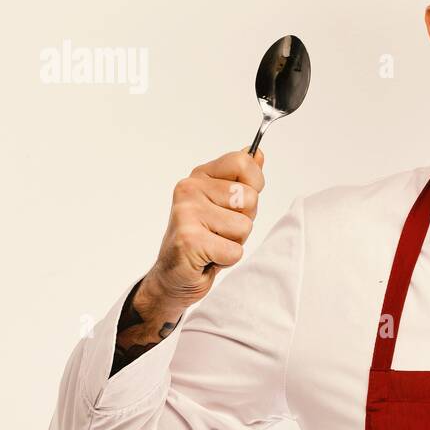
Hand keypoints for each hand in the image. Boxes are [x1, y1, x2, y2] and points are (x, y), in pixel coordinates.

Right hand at [144, 146, 265, 307]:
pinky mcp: (189, 240)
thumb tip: (256, 153)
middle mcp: (189, 189)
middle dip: (244, 220)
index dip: (254, 185)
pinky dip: (226, 261)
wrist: (173, 277)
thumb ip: (241, 179)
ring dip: (234, 242)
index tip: (237, 203)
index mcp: (200, 175)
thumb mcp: (224, 204)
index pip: (244, 163)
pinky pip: (234, 251)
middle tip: (220, 231)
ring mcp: (186, 213)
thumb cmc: (203, 238)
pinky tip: (207, 258)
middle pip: (250, 197)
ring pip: (244, 226)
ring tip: (213, 244)